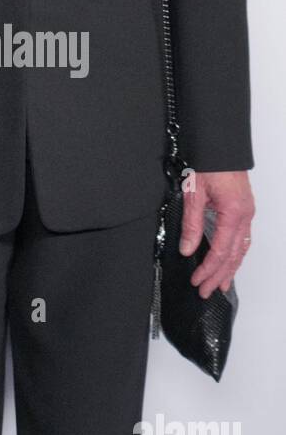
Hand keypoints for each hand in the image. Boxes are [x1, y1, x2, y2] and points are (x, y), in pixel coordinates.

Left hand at [182, 170, 253, 298]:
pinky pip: (242, 238)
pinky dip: (235, 253)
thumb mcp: (194, 193)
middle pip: (234, 255)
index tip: (197, 281)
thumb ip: (191, 223)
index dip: (208, 269)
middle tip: (206, 291)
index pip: (221, 251)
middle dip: (219, 275)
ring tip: (219, 283)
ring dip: (230, 268)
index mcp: (234, 214)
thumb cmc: (209, 162)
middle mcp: (245, 216)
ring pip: (241, 249)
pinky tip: (229, 261)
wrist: (220, 143)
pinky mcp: (244, 208)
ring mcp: (247, 213)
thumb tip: (187, 248)